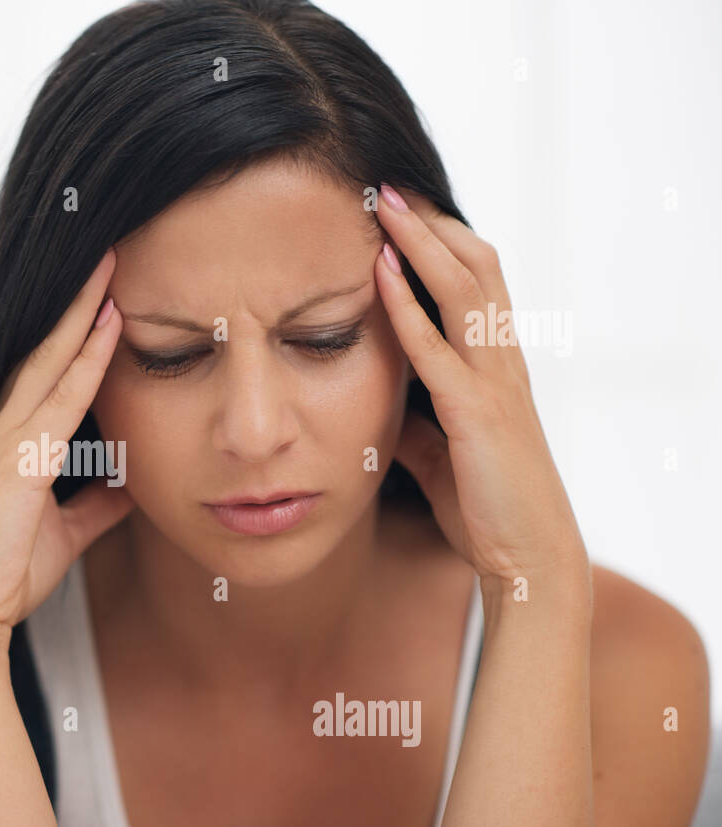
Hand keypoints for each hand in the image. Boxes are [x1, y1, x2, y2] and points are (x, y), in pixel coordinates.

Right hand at [0, 247, 135, 647]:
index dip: (76, 333)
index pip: (49, 376)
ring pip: (49, 360)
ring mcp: (8, 440)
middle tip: (107, 254)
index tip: (107, 295)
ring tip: (108, 264)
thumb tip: (133, 484)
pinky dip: (85, 358)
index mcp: (16, 446)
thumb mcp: (66, 532)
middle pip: (45, 352)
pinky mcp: (15, 459)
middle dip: (77, 303)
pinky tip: (108, 324)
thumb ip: (98, 505)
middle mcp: (7, 431)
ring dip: (81, 312)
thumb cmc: (4, 572)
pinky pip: (59, 397)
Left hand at [373, 184, 588, 591]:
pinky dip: (406, 309)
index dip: (442, 244)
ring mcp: (494, 384)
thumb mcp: (440, 458)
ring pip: (464, 293)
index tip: (402, 213)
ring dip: (421, 245)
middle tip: (389, 186)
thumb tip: (381, 410)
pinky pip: (437, 350)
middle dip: (432, 225)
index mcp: (496, 369)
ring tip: (384, 206)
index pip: (477, 285)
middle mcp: (503, 363)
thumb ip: (414, 426)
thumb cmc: (489, 509)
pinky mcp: (476, 415)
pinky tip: (379, 276)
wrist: (527, 560)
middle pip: (474, 269)